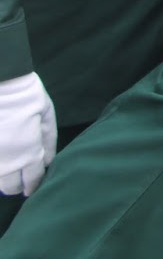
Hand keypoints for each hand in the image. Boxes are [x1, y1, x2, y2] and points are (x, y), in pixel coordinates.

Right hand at [0, 73, 56, 195]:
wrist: (2, 84)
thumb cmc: (28, 97)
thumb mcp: (47, 116)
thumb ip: (48, 141)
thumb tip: (48, 161)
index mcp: (29, 153)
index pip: (32, 179)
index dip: (33, 185)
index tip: (32, 187)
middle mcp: (8, 161)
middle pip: (11, 186)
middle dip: (17, 186)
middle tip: (20, 181)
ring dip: (2, 180)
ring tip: (8, 173)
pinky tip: (1, 163)